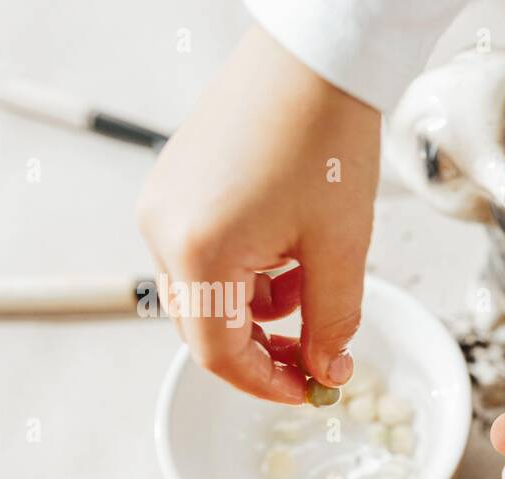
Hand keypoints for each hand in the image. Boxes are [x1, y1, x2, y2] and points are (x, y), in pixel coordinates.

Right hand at [136, 25, 379, 402]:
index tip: (309, 392)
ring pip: (209, 292)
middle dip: (264, 348)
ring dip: (263, 308)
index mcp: (198, 252)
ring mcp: (164, 204)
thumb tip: (328, 371)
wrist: (314, 62)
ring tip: (316, 286)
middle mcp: (164, 230)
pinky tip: (294, 254)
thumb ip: (333, 323)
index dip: (266, 383)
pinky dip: (251, 272)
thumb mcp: (340, 250)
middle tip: (318, 356)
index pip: (218, 353)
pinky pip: (207, 253)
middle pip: (206, 325)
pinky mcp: (176, 185)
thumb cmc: (328, 144)